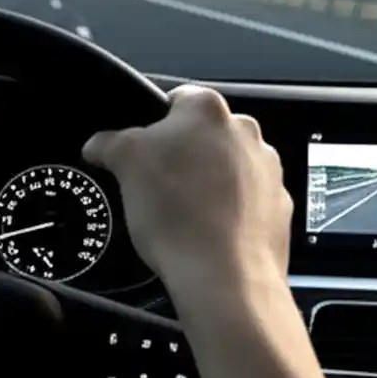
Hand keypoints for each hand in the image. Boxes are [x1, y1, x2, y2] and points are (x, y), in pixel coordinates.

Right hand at [83, 85, 291, 298]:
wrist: (224, 277)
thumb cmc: (177, 214)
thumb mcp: (125, 164)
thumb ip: (109, 142)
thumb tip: (98, 142)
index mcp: (208, 109)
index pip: (174, 100)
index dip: (151, 126)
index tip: (140, 152)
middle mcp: (246, 132)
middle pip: (202, 136)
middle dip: (181, 157)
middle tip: (156, 186)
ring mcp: (268, 170)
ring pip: (226, 168)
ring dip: (206, 184)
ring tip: (182, 215)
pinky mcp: (278, 206)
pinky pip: (246, 201)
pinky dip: (228, 212)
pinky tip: (206, 232)